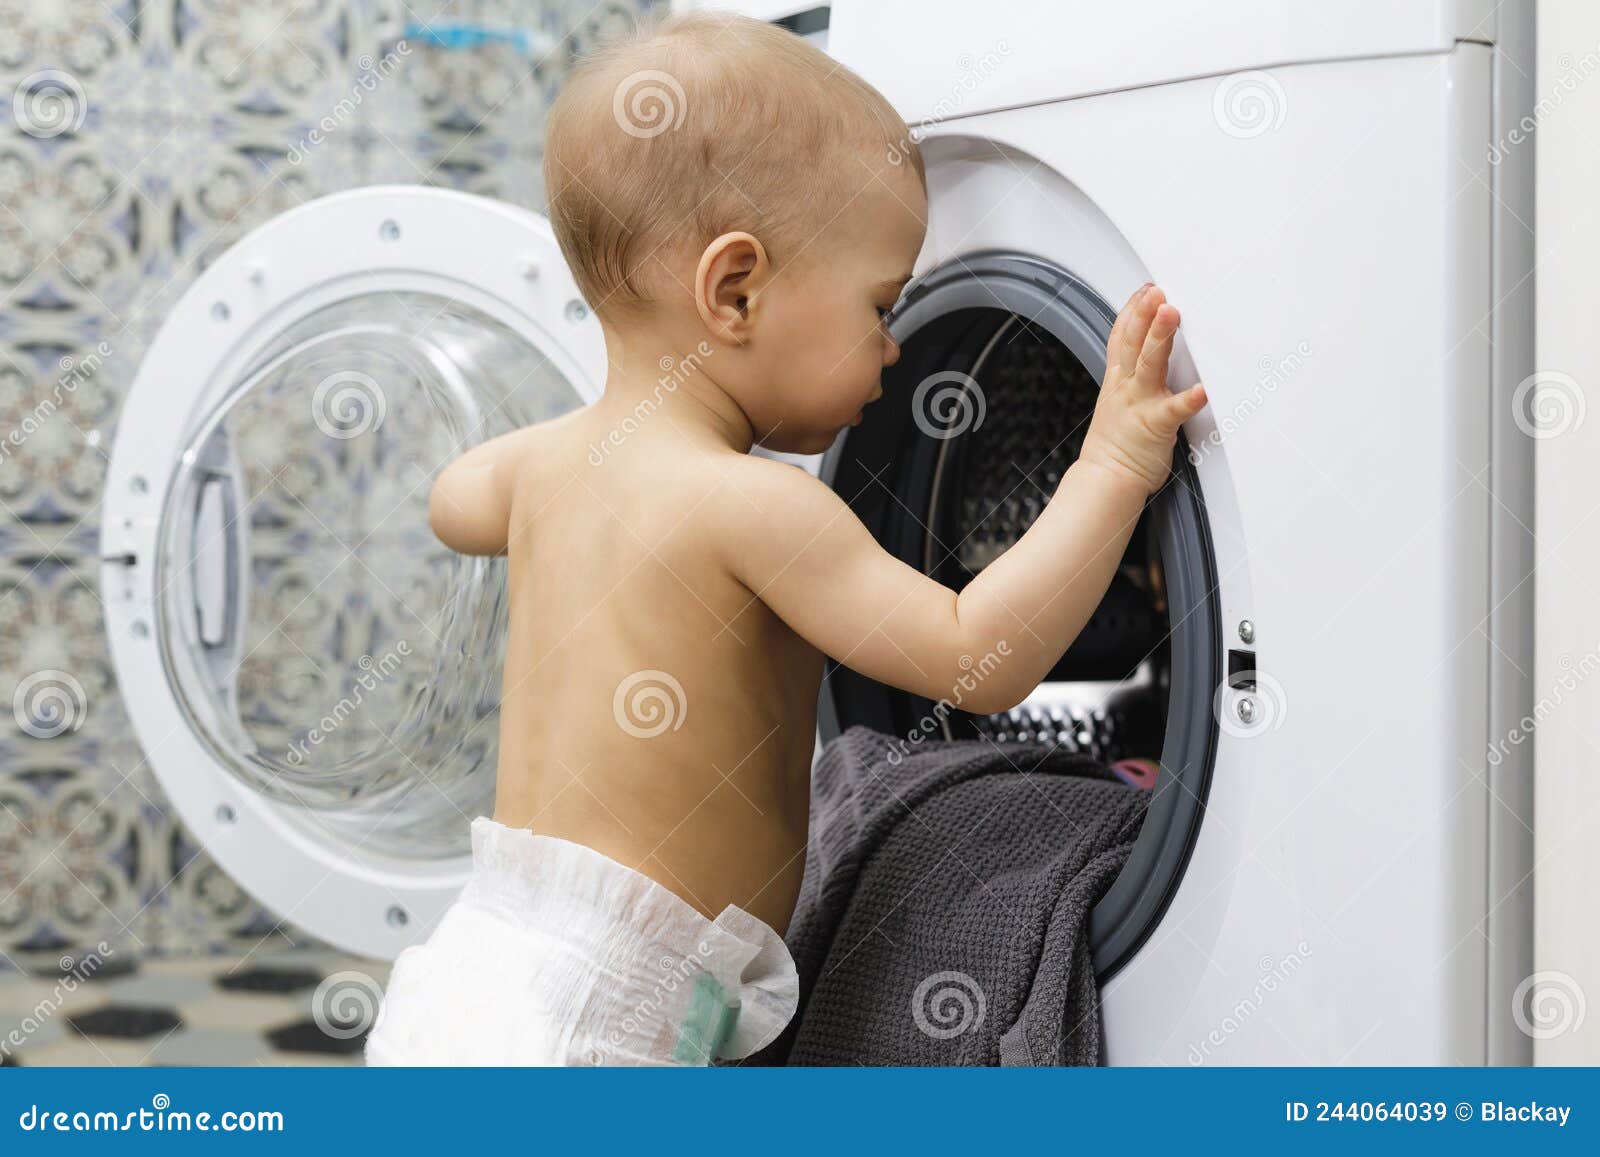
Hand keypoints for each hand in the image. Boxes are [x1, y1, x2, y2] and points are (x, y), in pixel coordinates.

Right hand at [1077, 283, 1207, 495]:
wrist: (1107, 479)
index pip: (1121, 337)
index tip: (1146, 291)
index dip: (1132, 311)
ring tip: (1172, 315)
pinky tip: (1202, 391)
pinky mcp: (1156, 426)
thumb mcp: (1118, 399)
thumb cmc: (1119, 444)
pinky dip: (1188, 400)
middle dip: (1144, 313)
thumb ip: (1133, 374)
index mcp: (1119, 380)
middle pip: (1133, 342)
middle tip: (1157, 292)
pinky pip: (1174, 410)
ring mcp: (1141, 404)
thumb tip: (1148, 352)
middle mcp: (1128, 387)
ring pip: (1149, 364)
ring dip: (1160, 337)